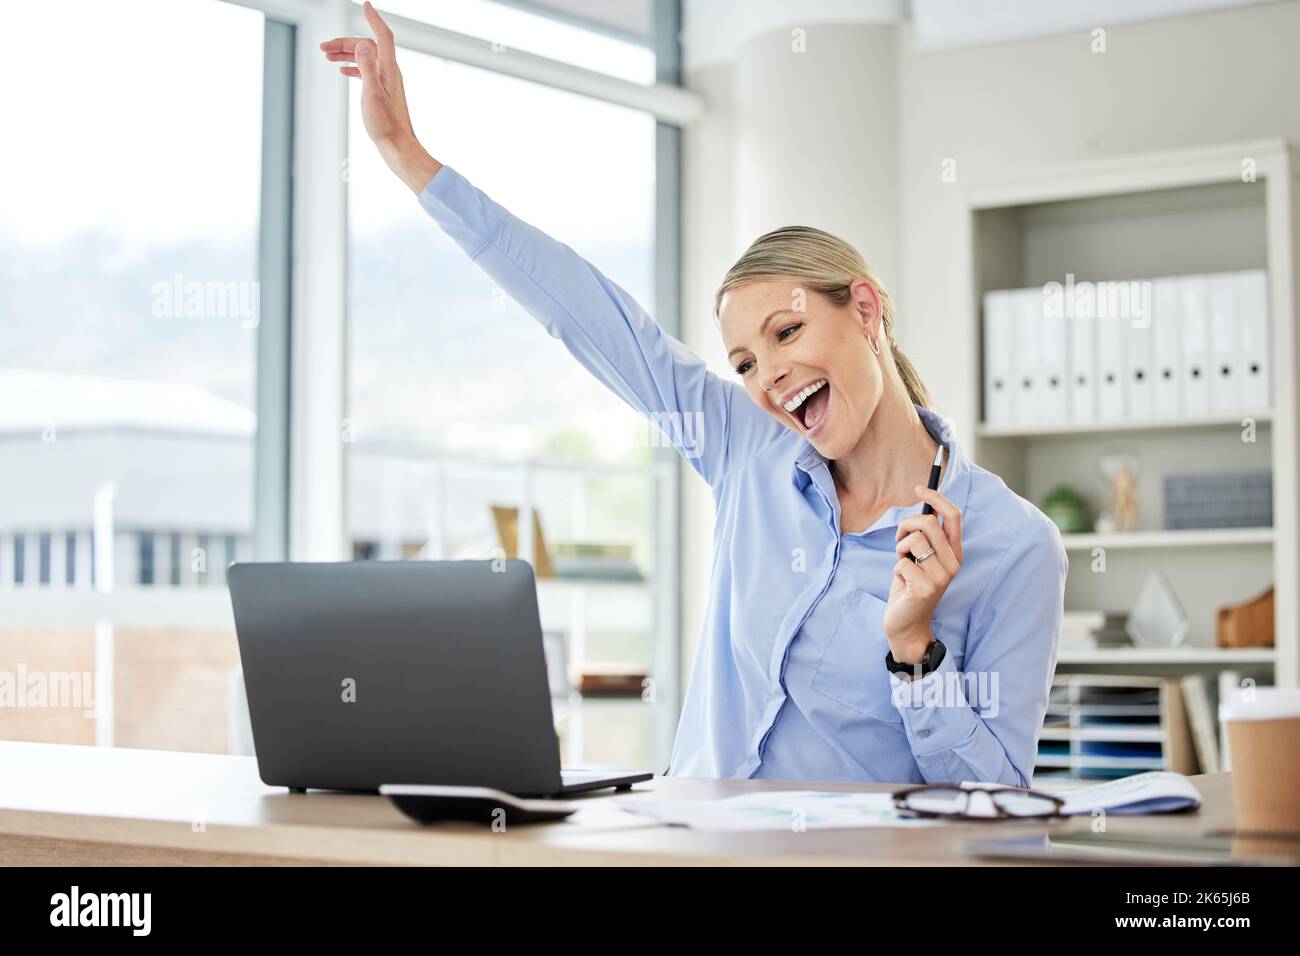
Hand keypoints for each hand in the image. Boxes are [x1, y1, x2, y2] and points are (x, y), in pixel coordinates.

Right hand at [320, 1, 440, 191]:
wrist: (398, 147)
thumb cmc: (385, 124)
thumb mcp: (371, 94)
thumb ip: (366, 67)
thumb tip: (361, 43)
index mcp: (388, 69)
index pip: (382, 35)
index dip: (374, 18)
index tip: (365, 5)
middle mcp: (390, 72)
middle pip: (367, 46)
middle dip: (345, 42)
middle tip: (323, 47)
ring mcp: (387, 82)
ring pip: (365, 59)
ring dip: (346, 54)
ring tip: (326, 56)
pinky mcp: (383, 93)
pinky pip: (367, 72)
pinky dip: (354, 67)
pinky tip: (342, 71)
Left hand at [884, 486, 963, 662]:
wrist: (907, 624)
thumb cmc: (910, 586)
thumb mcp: (921, 557)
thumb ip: (925, 537)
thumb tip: (923, 505)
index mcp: (955, 552)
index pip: (953, 516)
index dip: (936, 498)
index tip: (918, 488)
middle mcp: (953, 563)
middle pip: (928, 522)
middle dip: (906, 525)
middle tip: (899, 540)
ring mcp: (941, 577)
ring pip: (914, 540)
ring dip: (900, 549)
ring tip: (902, 563)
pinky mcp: (925, 588)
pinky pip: (902, 562)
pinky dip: (896, 569)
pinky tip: (902, 583)